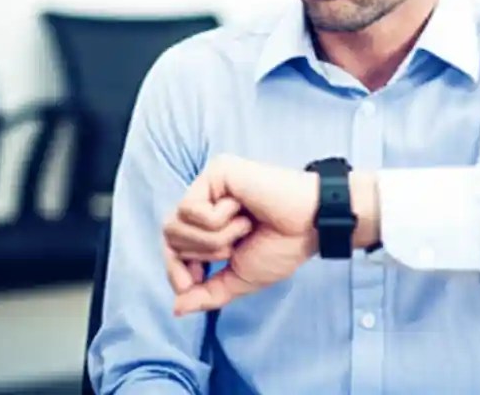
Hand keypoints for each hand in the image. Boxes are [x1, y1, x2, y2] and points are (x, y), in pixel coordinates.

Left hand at [163, 154, 318, 315]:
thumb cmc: (283, 246)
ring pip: (176, 223)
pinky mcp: (216, 171)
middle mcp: (206, 198)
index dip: (173, 268)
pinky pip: (191, 209)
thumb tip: (176, 308)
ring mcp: (210, 183)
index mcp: (210, 221)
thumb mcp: (240, 278)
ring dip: (213, 239)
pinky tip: (243, 211)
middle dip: (203, 253)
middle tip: (237, 244)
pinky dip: (218, 222)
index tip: (191, 282)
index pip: (171, 244)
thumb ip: (208, 293)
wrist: (310, 225)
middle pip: (169, 235)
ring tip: (244, 227)